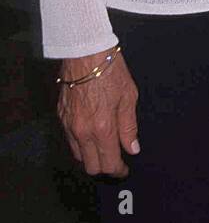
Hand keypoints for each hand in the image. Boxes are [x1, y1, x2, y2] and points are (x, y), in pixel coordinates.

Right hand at [57, 49, 139, 176]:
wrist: (85, 52)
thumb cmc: (110, 71)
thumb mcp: (129, 96)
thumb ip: (129, 126)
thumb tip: (132, 148)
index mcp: (102, 128)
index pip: (109, 162)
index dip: (118, 170)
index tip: (124, 169)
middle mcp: (83, 131)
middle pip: (91, 166)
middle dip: (105, 167)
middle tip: (116, 160)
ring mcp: (69, 125)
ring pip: (79, 156)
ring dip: (91, 157)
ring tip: (104, 148)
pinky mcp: (61, 117)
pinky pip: (70, 140)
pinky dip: (81, 144)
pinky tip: (92, 135)